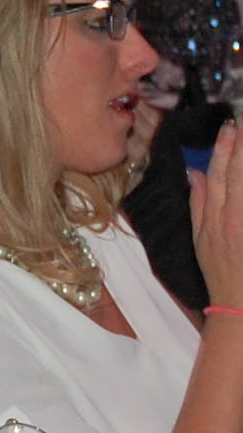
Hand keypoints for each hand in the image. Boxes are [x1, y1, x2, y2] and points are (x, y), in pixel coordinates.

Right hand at [191, 121, 242, 308]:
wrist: (238, 305)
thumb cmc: (221, 273)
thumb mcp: (200, 239)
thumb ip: (198, 204)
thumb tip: (193, 174)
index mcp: (213, 218)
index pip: (216, 176)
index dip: (223, 150)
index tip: (230, 127)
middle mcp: (230, 218)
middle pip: (236, 175)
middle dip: (241, 146)